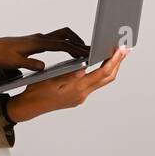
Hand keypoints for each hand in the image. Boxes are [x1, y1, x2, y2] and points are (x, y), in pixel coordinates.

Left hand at [0, 28, 89, 78]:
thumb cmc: (2, 55)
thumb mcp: (14, 62)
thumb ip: (29, 64)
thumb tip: (42, 67)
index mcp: (36, 43)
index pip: (60, 45)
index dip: (74, 49)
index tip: (86, 53)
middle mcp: (40, 38)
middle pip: (65, 35)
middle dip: (80, 42)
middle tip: (93, 50)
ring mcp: (40, 39)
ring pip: (63, 35)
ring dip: (75, 41)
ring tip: (86, 51)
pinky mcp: (38, 42)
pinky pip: (58, 40)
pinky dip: (67, 44)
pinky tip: (72, 52)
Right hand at [6, 46, 129, 122]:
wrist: (29, 106)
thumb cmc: (36, 92)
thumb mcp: (51, 79)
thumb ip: (69, 74)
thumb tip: (84, 68)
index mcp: (77, 89)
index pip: (101, 73)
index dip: (113, 60)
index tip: (121, 49)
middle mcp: (82, 94)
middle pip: (107, 78)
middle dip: (117, 62)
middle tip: (125, 49)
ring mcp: (81, 96)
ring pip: (102, 80)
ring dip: (110, 67)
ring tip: (116, 53)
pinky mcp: (78, 96)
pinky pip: (94, 82)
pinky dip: (100, 71)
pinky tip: (100, 63)